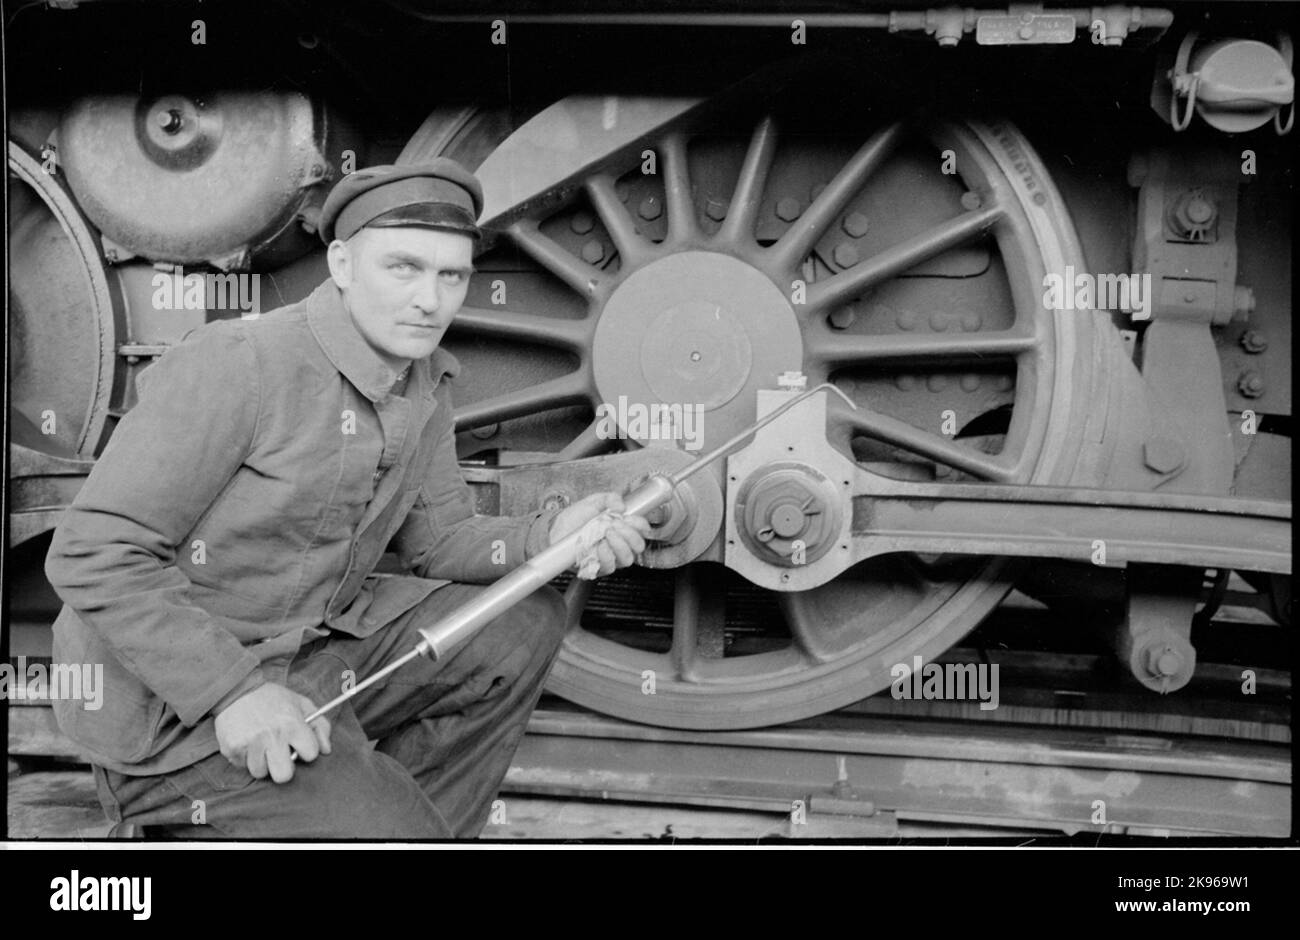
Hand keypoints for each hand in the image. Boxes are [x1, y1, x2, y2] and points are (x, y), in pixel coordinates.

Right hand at [214, 682, 330, 783]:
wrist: (237, 689)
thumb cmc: (273, 699)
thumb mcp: (301, 703)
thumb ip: (320, 725)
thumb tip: (326, 750)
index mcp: (292, 724)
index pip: (310, 754)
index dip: (306, 750)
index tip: (299, 744)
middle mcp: (272, 736)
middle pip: (284, 776)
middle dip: (284, 768)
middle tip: (280, 755)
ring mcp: (250, 743)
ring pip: (260, 773)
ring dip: (262, 762)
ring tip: (261, 745)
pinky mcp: (231, 748)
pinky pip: (241, 765)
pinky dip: (245, 757)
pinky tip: (246, 741)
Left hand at [548, 492, 650, 578]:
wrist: (557, 529)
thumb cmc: (576, 517)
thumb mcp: (594, 501)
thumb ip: (610, 498)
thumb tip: (621, 506)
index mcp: (622, 528)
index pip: (642, 530)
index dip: (640, 525)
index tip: (629, 518)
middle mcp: (619, 544)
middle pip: (638, 546)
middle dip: (630, 534)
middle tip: (615, 525)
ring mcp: (610, 557)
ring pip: (627, 558)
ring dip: (619, 545)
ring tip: (606, 534)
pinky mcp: (598, 568)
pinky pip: (610, 566)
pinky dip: (606, 555)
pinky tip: (599, 546)